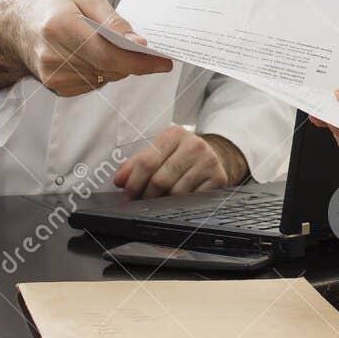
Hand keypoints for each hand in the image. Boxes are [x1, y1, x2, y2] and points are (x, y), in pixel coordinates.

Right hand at [0, 0, 172, 95]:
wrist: (16, 30)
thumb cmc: (51, 9)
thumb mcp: (83, 0)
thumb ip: (112, 19)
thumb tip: (137, 41)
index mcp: (59, 26)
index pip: (106, 53)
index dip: (137, 60)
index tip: (162, 61)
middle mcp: (53, 55)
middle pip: (109, 68)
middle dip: (135, 62)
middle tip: (154, 56)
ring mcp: (53, 76)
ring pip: (105, 78)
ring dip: (118, 67)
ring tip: (116, 49)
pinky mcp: (57, 88)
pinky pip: (95, 84)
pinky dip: (103, 72)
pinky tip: (94, 58)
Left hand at [111, 126, 246, 197]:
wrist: (214, 154)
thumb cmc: (180, 154)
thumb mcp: (159, 150)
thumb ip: (137, 163)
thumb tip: (120, 180)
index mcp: (174, 134)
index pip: (147, 162)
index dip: (133, 182)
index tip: (126, 195)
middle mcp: (194, 145)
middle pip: (160, 179)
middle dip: (146, 195)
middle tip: (140, 201)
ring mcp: (208, 162)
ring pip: (176, 192)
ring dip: (163, 201)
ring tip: (159, 200)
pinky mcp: (218, 178)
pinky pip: (193, 199)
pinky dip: (181, 203)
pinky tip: (177, 200)